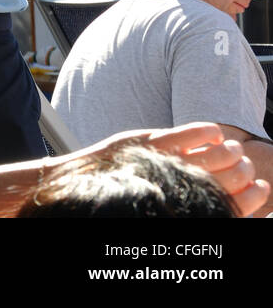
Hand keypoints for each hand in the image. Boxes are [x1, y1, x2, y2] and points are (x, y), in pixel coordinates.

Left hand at [82, 122, 268, 217]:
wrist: (85, 183)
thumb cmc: (127, 193)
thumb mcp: (165, 202)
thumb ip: (192, 198)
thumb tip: (224, 194)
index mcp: (188, 208)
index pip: (236, 206)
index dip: (254, 196)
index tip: (260, 188)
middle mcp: (181, 189)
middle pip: (233, 179)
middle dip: (244, 171)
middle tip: (243, 165)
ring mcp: (168, 164)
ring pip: (218, 157)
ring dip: (231, 152)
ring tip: (232, 150)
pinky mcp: (153, 143)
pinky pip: (192, 134)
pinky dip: (208, 132)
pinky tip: (213, 134)